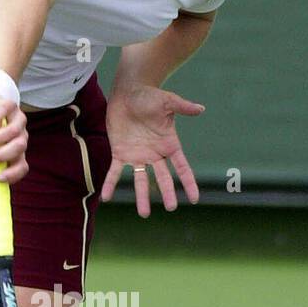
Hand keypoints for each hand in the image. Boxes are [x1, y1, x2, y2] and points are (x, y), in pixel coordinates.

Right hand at [0, 94, 28, 183]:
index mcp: (15, 154)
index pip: (22, 166)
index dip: (14, 174)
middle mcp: (19, 139)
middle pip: (20, 147)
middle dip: (6, 154)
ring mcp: (18, 122)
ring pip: (16, 131)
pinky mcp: (12, 107)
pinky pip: (9, 108)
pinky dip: (0, 115)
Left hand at [102, 86, 203, 216]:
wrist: (128, 92)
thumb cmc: (149, 96)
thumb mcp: (167, 101)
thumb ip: (183, 107)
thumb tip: (201, 108)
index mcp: (169, 145)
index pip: (182, 167)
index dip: (188, 183)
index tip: (194, 199)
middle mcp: (155, 154)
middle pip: (163, 178)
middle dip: (167, 192)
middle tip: (171, 207)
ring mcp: (137, 155)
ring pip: (140, 180)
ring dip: (142, 197)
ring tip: (144, 213)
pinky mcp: (120, 152)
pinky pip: (115, 172)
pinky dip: (111, 183)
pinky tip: (106, 196)